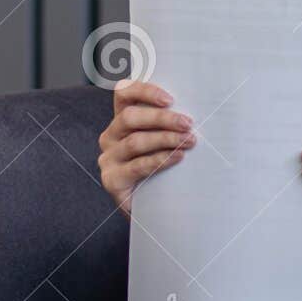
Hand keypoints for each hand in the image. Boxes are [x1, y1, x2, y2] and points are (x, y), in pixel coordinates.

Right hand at [98, 79, 196, 218]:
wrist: (152, 209)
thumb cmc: (162, 169)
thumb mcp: (163, 142)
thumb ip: (169, 125)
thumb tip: (193, 113)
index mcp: (121, 120)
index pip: (124, 93)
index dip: (145, 91)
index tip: (171, 99)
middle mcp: (110, 136)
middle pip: (130, 117)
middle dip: (162, 118)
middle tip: (188, 124)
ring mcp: (108, 158)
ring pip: (135, 141)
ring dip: (165, 139)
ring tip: (189, 141)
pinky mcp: (112, 180)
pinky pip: (138, 166)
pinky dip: (160, 160)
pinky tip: (178, 157)